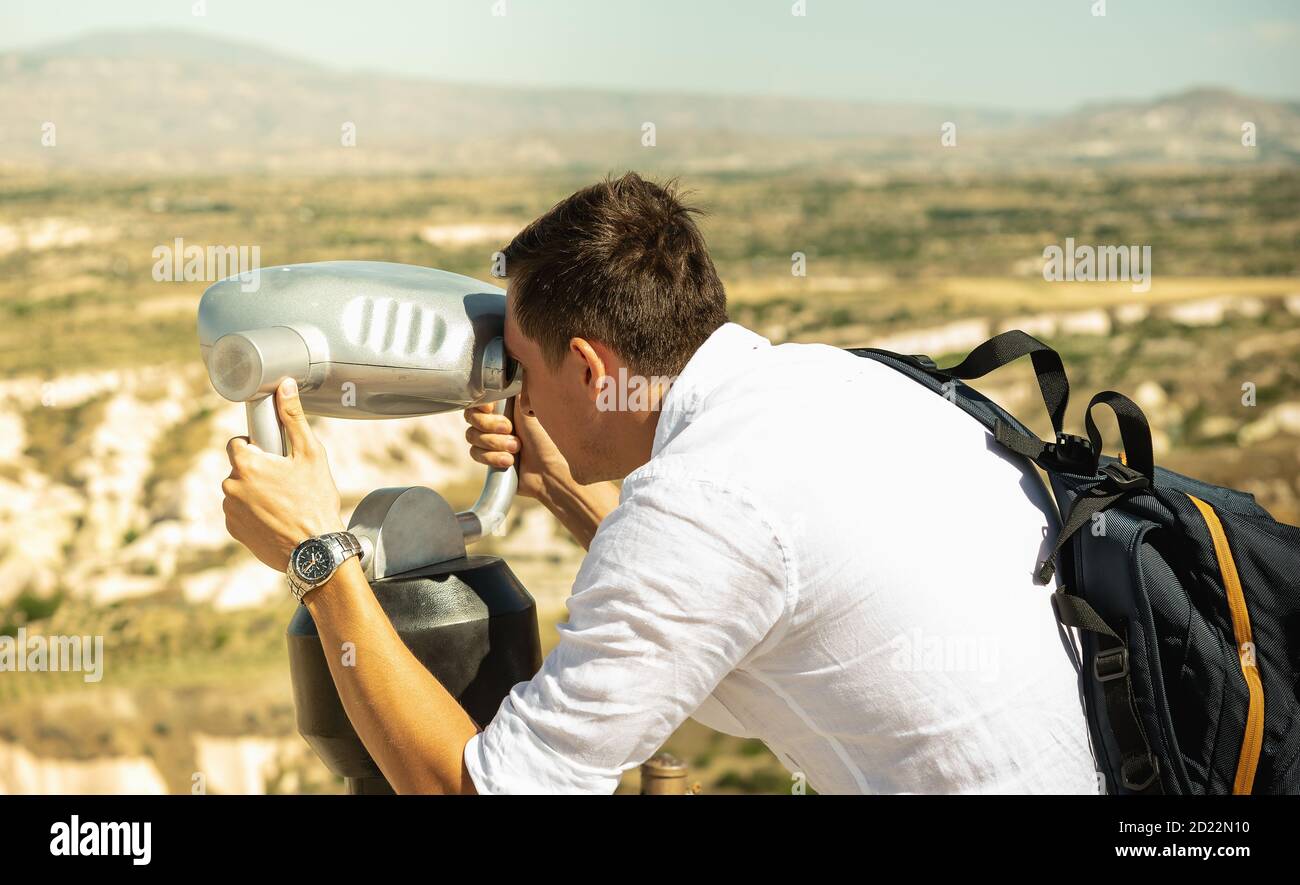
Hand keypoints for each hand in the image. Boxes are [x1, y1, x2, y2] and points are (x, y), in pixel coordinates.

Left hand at [222, 378, 345, 570]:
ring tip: (284, 503)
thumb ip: (293, 418)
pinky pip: (240, 513)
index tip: (275, 456)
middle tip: (287, 482)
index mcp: (246, 463)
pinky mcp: (233, 531)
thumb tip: (284, 386)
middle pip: (240, 468)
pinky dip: (254, 514)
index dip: (257, 446)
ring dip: (255, 493)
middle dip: (259, 471)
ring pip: (239, 491)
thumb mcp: (311, 454)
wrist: (315, 550)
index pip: (237, 442)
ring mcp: (230, 511)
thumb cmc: (315, 500)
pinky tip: (277, 519)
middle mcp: (230, 485)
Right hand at [463, 389, 570, 500]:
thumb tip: (508, 369)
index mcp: (506, 406)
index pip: (479, 399)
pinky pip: (476, 454)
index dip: (480, 404)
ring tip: (516, 448)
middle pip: (471, 417)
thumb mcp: (532, 408)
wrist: (551, 472)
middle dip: (489, 425)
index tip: (490, 408)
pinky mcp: (489, 459)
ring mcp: (491, 441)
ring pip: (472, 436)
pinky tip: (509, 461)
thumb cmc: (547, 438)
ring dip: (494, 443)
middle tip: (510, 429)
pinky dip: (492, 457)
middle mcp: (496, 421)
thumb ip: (516, 390)